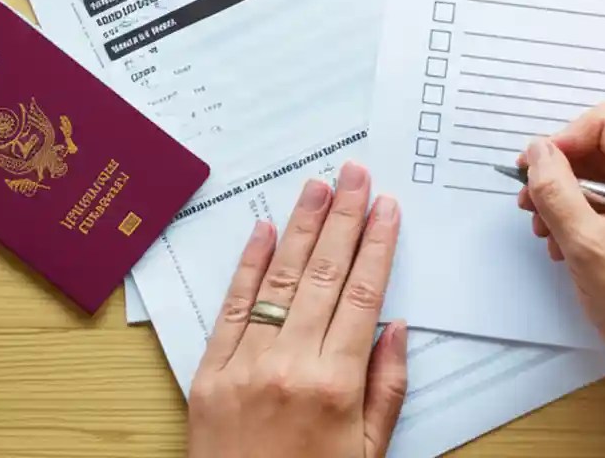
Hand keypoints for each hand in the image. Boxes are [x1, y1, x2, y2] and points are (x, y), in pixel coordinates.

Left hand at [186, 162, 407, 457]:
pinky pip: (232, 307)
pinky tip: (263, 229)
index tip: (386, 207)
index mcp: (335, 385)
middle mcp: (288, 365)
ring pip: (280, 279)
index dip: (377, 244)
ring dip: (301, 226)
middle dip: (343, 217)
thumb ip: (386, 389)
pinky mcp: (208, 373)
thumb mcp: (368, 454)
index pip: (363, 294)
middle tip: (355, 174)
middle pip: (324, 274)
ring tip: (318, 186)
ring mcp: (244, 365)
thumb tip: (395, 326)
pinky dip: (248, 265)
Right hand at [518, 103, 604, 385]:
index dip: (565, 140)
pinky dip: (580, 207)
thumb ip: (556, 191)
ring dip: (565, 192)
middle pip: (603, 143)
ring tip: (544, 227)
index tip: (535, 170)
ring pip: (601, 167)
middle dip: (561, 171)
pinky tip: (562, 238)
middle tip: (528, 202)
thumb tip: (535, 151)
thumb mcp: (585, 245)